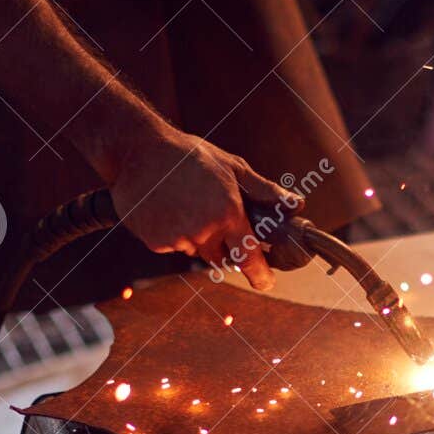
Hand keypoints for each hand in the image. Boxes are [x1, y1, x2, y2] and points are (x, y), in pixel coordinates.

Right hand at [108, 114, 280, 290]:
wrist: (137, 151)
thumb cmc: (188, 155)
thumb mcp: (232, 167)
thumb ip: (264, 191)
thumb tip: (296, 205)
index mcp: (227, 212)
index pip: (249, 255)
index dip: (260, 274)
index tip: (266, 282)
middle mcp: (204, 230)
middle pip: (222, 256)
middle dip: (224, 244)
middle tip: (211, 213)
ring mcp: (178, 238)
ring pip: (197, 250)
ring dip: (197, 236)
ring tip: (185, 203)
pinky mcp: (156, 242)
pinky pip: (173, 246)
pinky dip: (173, 233)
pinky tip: (167, 208)